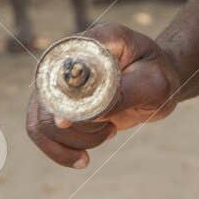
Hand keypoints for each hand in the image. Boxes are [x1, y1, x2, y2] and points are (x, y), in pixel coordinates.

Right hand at [26, 23, 180, 169]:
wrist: (157, 77)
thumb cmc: (158, 75)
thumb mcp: (154, 84)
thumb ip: (123, 94)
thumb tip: (77, 115)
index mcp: (96, 40)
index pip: (63, 68)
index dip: (63, 99)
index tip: (76, 123)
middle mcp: (69, 57)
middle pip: (47, 101)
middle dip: (77, 129)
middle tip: (111, 130)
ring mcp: (58, 80)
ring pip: (41, 122)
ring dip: (74, 141)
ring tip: (108, 133)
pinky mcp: (55, 101)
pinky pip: (40, 132)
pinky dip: (61, 151)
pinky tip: (85, 157)